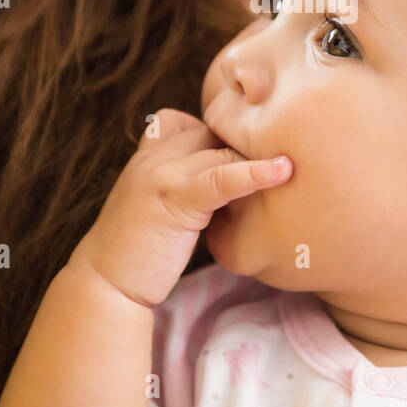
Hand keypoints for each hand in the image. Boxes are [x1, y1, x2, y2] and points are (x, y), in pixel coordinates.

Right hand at [70, 108, 292, 308]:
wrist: (106, 283)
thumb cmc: (141, 251)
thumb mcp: (164, 205)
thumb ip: (191, 184)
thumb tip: (237, 180)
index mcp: (151, 153)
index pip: (199, 123)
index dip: (232, 133)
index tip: (266, 141)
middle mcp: (154, 154)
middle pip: (215, 131)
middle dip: (251, 141)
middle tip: (296, 145)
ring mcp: (161, 172)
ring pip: (220, 149)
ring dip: (260, 153)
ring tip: (300, 155)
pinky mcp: (174, 197)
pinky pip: (220, 177)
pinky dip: (254, 173)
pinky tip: (282, 171)